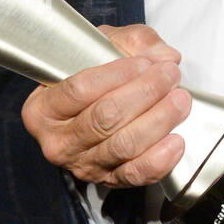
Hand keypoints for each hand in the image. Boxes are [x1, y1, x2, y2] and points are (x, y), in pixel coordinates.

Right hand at [20, 24, 190, 188]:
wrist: (95, 105)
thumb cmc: (95, 73)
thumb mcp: (106, 44)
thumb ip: (135, 42)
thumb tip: (164, 56)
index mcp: (43, 107)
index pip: (80, 90)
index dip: (118, 75)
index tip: (145, 63)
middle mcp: (58, 142)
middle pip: (105, 118)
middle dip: (146, 93)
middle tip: (170, 75)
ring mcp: (82, 165)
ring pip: (123, 146)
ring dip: (159, 120)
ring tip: (180, 100)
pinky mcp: (108, 181)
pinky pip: (134, 174)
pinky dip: (159, 159)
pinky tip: (176, 140)